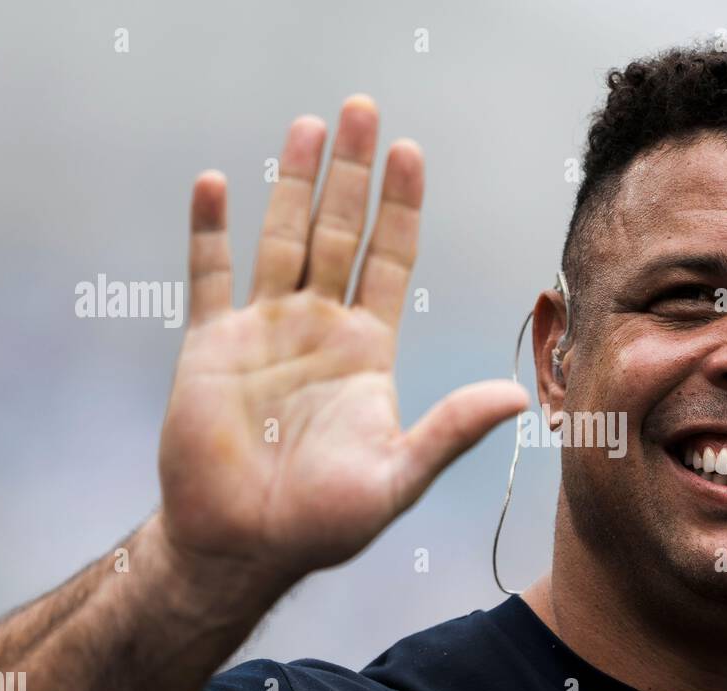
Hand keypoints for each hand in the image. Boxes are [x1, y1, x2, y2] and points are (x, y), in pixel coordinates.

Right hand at [157, 96, 528, 581]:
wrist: (243, 546)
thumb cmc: (323, 522)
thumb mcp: (398, 475)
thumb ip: (451, 431)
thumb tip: (517, 399)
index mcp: (367, 349)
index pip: (390, 260)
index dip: (401, 208)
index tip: (411, 154)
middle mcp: (318, 327)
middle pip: (340, 233)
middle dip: (353, 173)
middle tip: (363, 109)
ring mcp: (263, 331)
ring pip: (281, 239)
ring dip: (293, 184)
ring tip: (309, 127)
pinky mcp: (211, 346)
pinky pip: (210, 276)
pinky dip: (210, 231)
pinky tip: (218, 184)